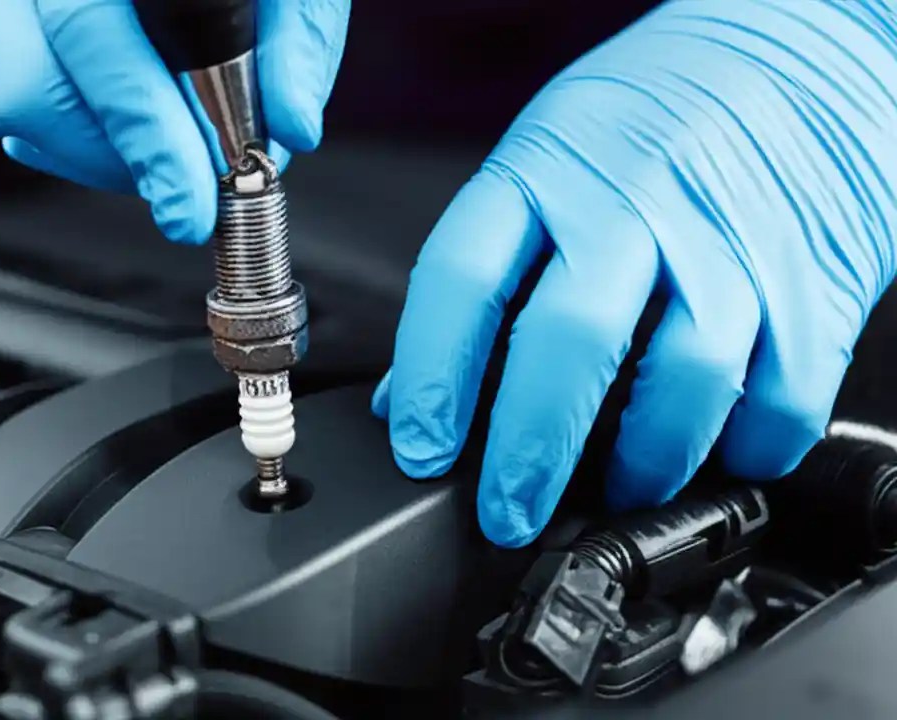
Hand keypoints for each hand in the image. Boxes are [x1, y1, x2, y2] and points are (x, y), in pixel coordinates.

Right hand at [0, 0, 348, 244]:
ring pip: (15, 105)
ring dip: (105, 151)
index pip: (91, 35)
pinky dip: (83, 130)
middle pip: (32, 90)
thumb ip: (298, 33)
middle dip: (123, 157)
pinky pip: (12, 97)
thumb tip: (291, 129)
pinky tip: (143, 110)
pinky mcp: (2, 19)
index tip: (191, 209)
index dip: (144, 136)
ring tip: (182, 137)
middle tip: (198, 182)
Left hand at [372, 0, 896, 546]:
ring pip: (683, 379)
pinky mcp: (815, 276)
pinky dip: (748, 447)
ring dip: (643, 463)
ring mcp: (730, 236)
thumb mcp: (547, 158)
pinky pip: (784, 392)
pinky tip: (721, 451)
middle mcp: (635, 198)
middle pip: (568, 342)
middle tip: (510, 512)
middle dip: (528, 453)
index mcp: (546, 166)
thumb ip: (486, 271)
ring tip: (618, 488)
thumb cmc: (661, 110)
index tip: (422, 449)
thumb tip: (415, 391)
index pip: (463, 278)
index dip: (432, 378)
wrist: (806, 41)